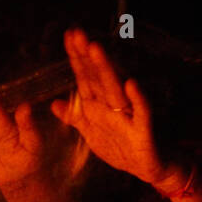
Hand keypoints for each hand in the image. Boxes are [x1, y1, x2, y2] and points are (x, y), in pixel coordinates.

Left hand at [50, 28, 165, 185]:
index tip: (68, 36)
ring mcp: (128, 114)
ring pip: (115, 87)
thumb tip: (54, 104)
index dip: (76, 57)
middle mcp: (112, 104)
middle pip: (96, 76)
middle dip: (86, 55)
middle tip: (78, 33)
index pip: (84, 76)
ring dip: (105, 68)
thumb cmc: (120, 146)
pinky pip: (141, 111)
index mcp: (98, 104)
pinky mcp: (143, 129)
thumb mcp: (91, 133)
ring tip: (96, 48)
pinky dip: (137, 99)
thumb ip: (74, 117)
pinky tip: (131, 84)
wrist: (147, 167)